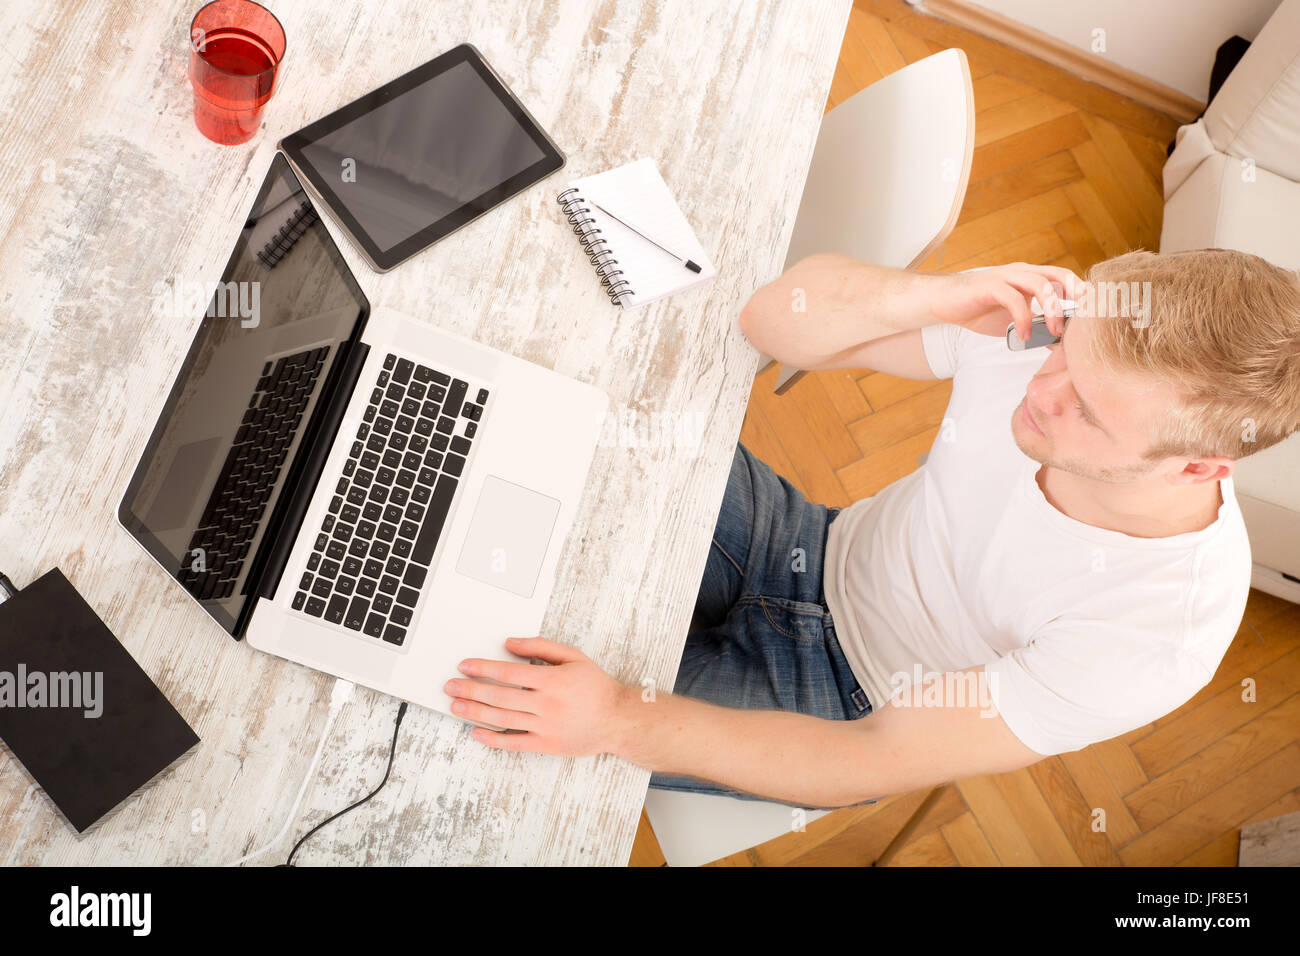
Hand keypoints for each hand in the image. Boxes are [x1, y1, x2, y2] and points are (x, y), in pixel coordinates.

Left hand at [444, 637, 634, 755]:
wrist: (618, 720)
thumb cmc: (597, 687)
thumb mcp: (573, 657)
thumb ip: (541, 647)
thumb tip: (510, 643)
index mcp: (552, 680)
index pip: (508, 672)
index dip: (483, 668)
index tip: (465, 665)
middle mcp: (547, 705)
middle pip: (499, 697)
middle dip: (470, 690)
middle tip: (451, 686)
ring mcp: (546, 727)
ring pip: (502, 719)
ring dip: (475, 712)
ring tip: (456, 707)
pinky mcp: (546, 745)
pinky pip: (514, 743)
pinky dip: (493, 739)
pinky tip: (476, 733)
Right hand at [927, 262, 1083, 340]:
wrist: (943, 302)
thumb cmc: (978, 309)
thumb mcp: (1014, 320)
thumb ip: (1036, 326)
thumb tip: (1060, 343)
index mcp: (1031, 276)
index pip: (1065, 278)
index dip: (1082, 293)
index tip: (1093, 315)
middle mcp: (1022, 272)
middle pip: (1059, 275)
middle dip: (1075, 297)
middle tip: (1081, 322)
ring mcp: (1006, 276)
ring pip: (1040, 284)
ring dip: (1051, 309)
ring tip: (1053, 332)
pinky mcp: (990, 285)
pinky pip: (1013, 299)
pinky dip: (1023, 318)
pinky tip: (1024, 335)